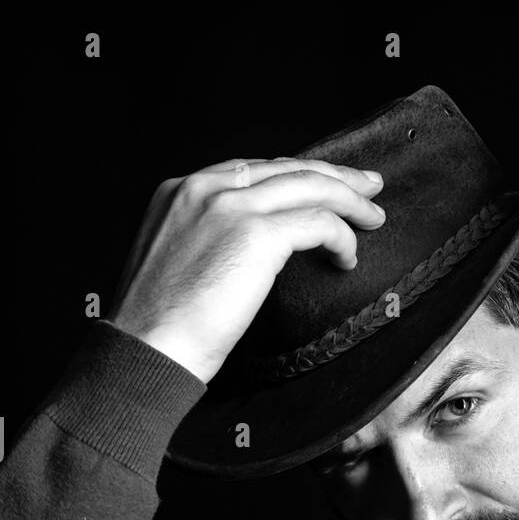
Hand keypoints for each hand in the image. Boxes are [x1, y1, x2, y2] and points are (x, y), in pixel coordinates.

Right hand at [106, 157, 385, 382]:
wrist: (145, 350)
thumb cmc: (158, 328)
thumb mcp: (175, 265)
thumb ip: (207, 241)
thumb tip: (250, 252)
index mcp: (180, 190)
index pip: (253, 171)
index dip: (295, 176)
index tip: (322, 185)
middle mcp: (204, 187)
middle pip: (286, 168)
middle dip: (333, 177)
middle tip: (368, 187)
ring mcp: (230, 206)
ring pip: (309, 186)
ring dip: (349, 201)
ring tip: (373, 218)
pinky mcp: (256, 234)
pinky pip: (318, 222)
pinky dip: (340, 237)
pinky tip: (347, 257)